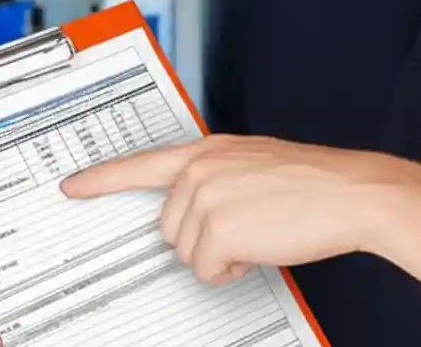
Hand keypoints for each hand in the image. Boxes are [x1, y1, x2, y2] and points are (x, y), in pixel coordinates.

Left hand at [59, 135, 395, 284]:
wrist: (350, 192)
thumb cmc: (311, 182)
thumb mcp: (254, 162)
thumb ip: (217, 175)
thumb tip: (196, 207)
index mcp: (206, 151)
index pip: (140, 165)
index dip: (101, 179)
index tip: (71, 185)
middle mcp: (198, 169)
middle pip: (168, 226)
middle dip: (202, 238)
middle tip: (247, 225)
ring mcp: (205, 197)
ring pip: (185, 251)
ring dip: (218, 254)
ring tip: (259, 232)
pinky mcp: (217, 228)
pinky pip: (205, 270)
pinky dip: (230, 270)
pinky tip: (260, 248)